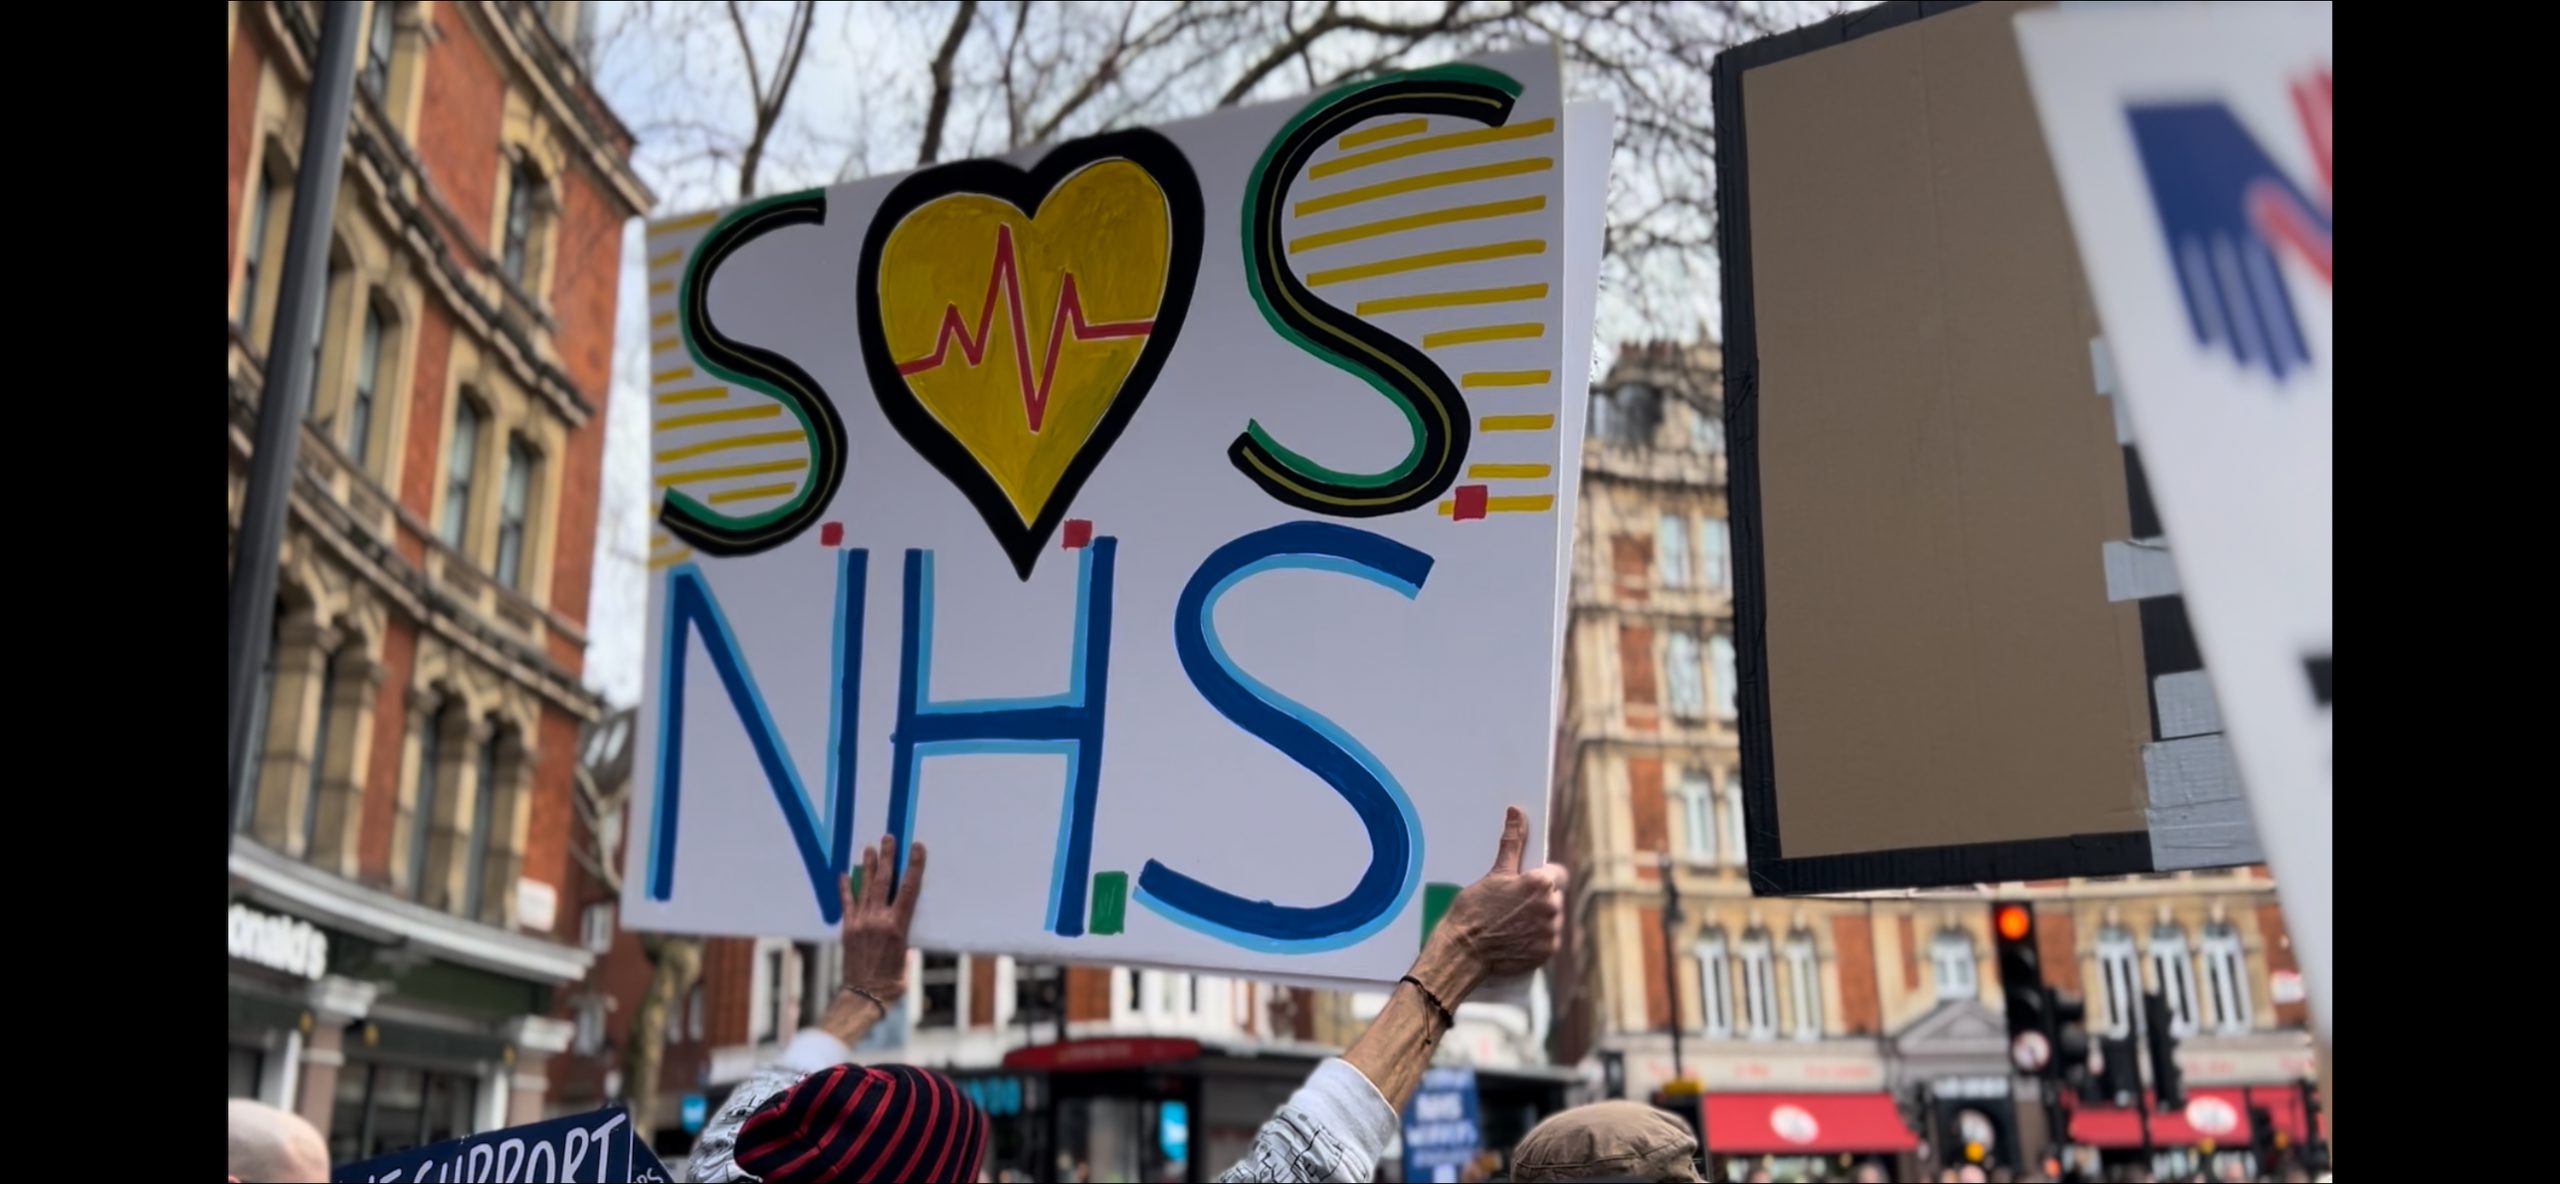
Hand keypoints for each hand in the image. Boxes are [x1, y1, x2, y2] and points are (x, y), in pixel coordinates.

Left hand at [841, 835, 925, 1002]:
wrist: (863, 997)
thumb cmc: (892, 984)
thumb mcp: (907, 959)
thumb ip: (906, 938)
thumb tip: (904, 925)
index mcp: (897, 928)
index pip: (908, 889)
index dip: (913, 866)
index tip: (917, 847)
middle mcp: (878, 921)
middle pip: (884, 882)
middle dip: (887, 857)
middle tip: (888, 838)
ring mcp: (860, 923)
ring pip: (865, 888)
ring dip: (868, 866)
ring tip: (869, 847)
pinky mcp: (847, 929)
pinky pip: (846, 903)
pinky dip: (846, 887)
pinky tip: (845, 873)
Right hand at [1414, 806, 1564, 1003]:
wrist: (1463, 950)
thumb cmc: (1474, 910)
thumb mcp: (1494, 873)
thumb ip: (1512, 841)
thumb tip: (1516, 812)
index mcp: (1542, 883)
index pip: (1558, 874)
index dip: (1543, 877)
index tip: (1526, 884)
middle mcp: (1552, 907)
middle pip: (1554, 897)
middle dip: (1539, 899)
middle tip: (1513, 905)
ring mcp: (1551, 932)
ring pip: (1552, 919)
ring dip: (1538, 919)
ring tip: (1513, 922)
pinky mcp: (1547, 952)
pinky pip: (1548, 940)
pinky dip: (1536, 939)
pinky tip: (1516, 938)